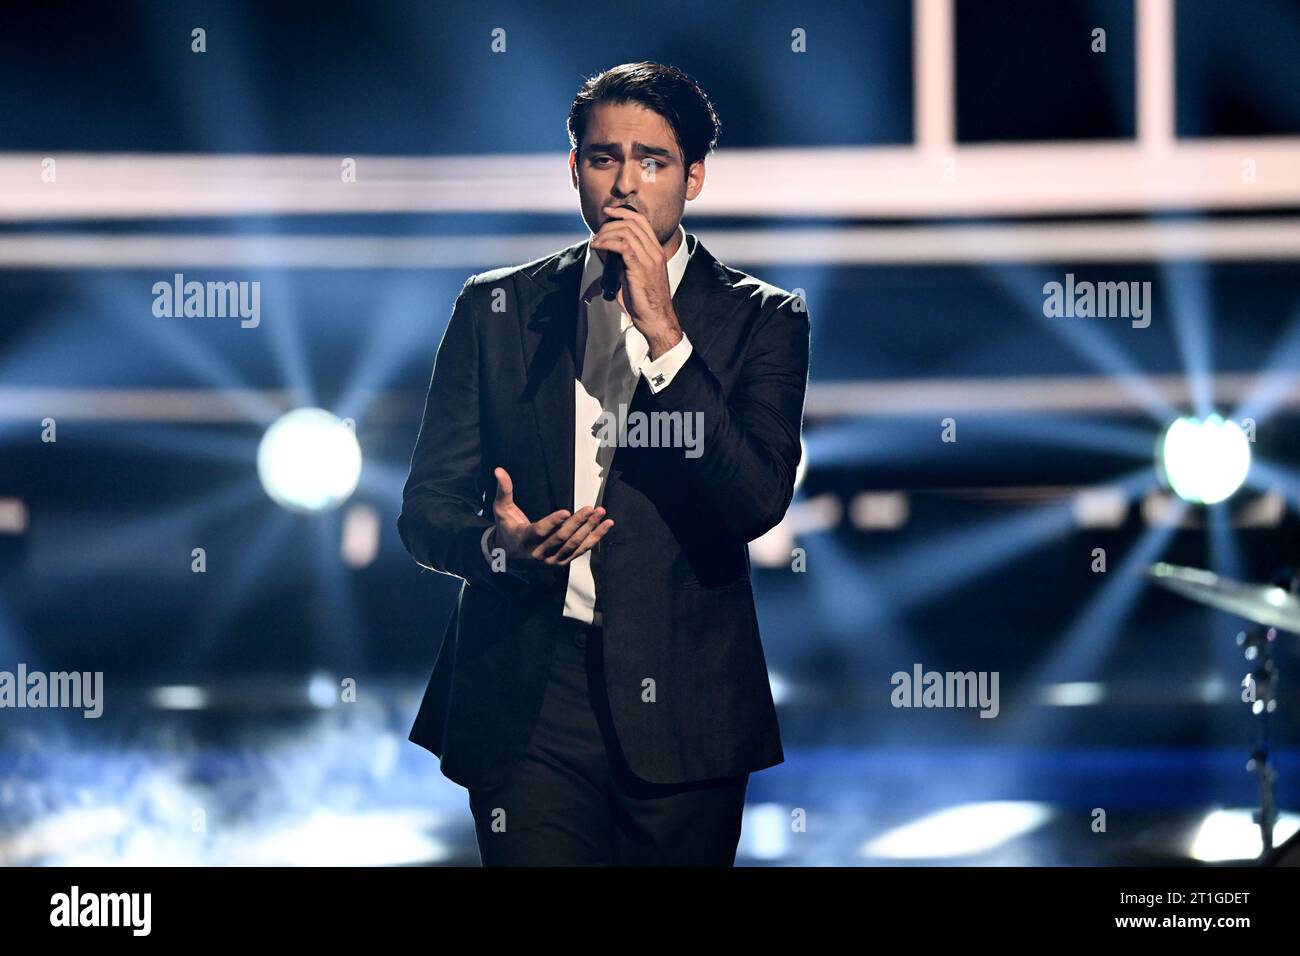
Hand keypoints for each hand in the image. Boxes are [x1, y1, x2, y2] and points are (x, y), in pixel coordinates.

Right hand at [490, 466, 613, 571]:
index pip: (540, 531)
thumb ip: (503, 490)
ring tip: (601, 514)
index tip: (566, 511)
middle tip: (591, 509)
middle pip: (561, 538)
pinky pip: (580, 550)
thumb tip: (499, 470)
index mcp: (524, 539)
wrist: (510, 557)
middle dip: (578, 523)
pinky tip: (605, 526)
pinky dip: (595, 538)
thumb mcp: (502, 510)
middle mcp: (538, 553)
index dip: (553, 522)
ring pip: (573, 545)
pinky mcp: (562, 562)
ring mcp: (552, 559)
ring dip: (590, 530)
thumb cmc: (507, 529)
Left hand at [593, 204, 682, 356]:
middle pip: (632, 223)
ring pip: (625, 232)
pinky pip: (622, 246)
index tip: (608, 212)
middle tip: (597, 232)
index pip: (641, 221)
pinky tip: (598, 248)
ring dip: (605, 234)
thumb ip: (629, 261)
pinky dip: (606, 243)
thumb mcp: (640, 275)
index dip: (623, 212)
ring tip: (595, 243)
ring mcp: (649, 259)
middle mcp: (655, 251)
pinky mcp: (640, 268)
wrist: (657, 318)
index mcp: (657, 251)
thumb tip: (610, 253)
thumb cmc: (647, 301)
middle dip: (610, 223)